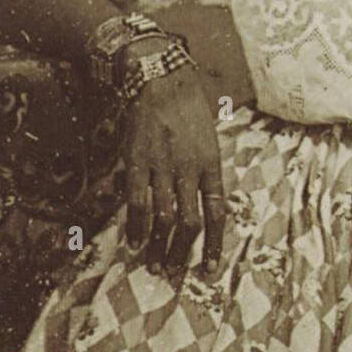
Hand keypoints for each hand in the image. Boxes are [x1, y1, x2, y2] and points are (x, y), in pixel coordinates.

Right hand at [122, 48, 225, 275]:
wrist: (161, 78)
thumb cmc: (188, 110)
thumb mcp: (209, 140)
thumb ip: (206, 173)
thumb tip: (204, 206)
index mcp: (212, 165)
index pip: (216, 214)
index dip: (213, 246)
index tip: (208, 270)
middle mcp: (190, 169)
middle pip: (189, 223)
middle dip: (182, 253)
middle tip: (174, 272)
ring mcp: (163, 166)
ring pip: (164, 217)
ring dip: (159, 246)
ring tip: (154, 264)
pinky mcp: (137, 160)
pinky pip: (137, 200)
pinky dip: (136, 225)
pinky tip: (134, 242)